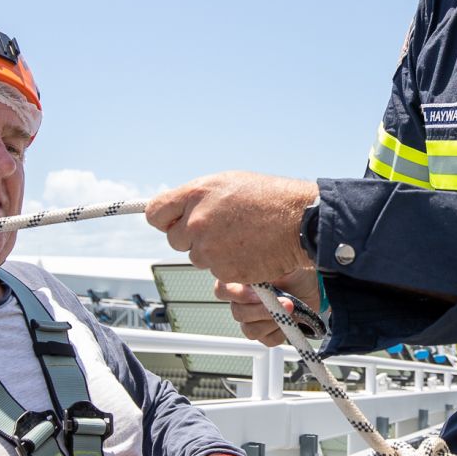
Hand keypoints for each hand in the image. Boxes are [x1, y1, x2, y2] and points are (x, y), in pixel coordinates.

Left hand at [146, 172, 317, 285]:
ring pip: (197, 258)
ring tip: (241, 238)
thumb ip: (198, 197)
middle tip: (221, 231)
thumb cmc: (269, 198)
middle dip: (193, 239)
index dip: (165, 219)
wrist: (300, 221)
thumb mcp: (228, 183)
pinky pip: (217, 272)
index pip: (155, 212)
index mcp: (196, 194)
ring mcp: (210, 248)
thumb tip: (178, 210)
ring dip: (213, 253)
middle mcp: (197, 221)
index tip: (175, 222)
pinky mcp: (224, 270)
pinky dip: (229, 266)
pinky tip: (249, 251)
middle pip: (175, 240)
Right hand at [215, 270, 318, 346]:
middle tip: (286, 302)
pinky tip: (290, 321)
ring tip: (291, 310)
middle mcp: (243, 302)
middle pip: (238, 313)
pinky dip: (280, 332)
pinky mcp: (266, 333)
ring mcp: (253, 320)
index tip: (257, 292)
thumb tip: (254, 262)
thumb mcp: (282, 259)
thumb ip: (264, 263)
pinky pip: (266, 340)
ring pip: (250, 330)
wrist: (314, 286)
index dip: (234, 294)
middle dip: (262, 310)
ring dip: (272, 321)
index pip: (221, 290)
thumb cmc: (296, 270)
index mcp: (240, 282)